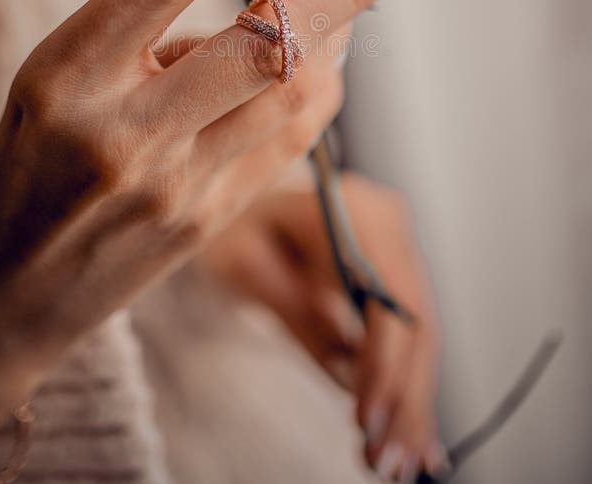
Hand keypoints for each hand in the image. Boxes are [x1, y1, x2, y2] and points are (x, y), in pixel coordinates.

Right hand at [0, 0, 412, 473]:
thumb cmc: (18, 170)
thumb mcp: (50, 81)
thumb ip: (137, 38)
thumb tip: (247, 2)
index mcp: (68, 72)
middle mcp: (126, 129)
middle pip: (264, 41)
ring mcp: (175, 185)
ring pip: (291, 95)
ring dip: (339, 38)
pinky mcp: (206, 224)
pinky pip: (285, 145)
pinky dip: (318, 95)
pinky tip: (329, 65)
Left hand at [201, 172, 445, 481]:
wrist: (239, 195)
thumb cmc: (231, 221)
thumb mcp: (241, 257)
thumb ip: (290, 304)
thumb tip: (346, 366)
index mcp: (356, 210)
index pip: (390, 296)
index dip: (385, 365)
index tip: (367, 421)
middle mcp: (389, 226)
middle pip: (416, 323)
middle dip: (404, 399)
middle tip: (387, 464)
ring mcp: (396, 249)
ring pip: (421, 339)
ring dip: (410, 405)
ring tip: (398, 466)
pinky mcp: (392, 275)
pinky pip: (409, 337)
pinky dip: (407, 389)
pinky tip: (414, 439)